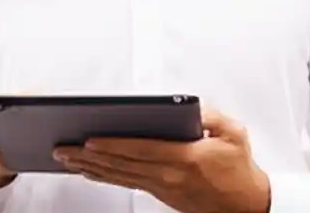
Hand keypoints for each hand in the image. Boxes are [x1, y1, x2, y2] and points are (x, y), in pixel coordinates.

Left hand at [53, 108, 270, 212]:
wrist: (246, 206)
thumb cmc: (239, 169)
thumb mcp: (234, 134)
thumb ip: (212, 116)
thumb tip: (190, 107)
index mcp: (184, 159)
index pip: (140, 149)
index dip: (112, 144)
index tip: (89, 139)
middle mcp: (168, 175)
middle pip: (120, 164)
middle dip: (88, 156)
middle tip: (62, 148)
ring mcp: (162, 187)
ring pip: (119, 175)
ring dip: (89, 167)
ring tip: (65, 158)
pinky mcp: (160, 193)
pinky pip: (126, 182)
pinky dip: (104, 176)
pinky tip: (89, 171)